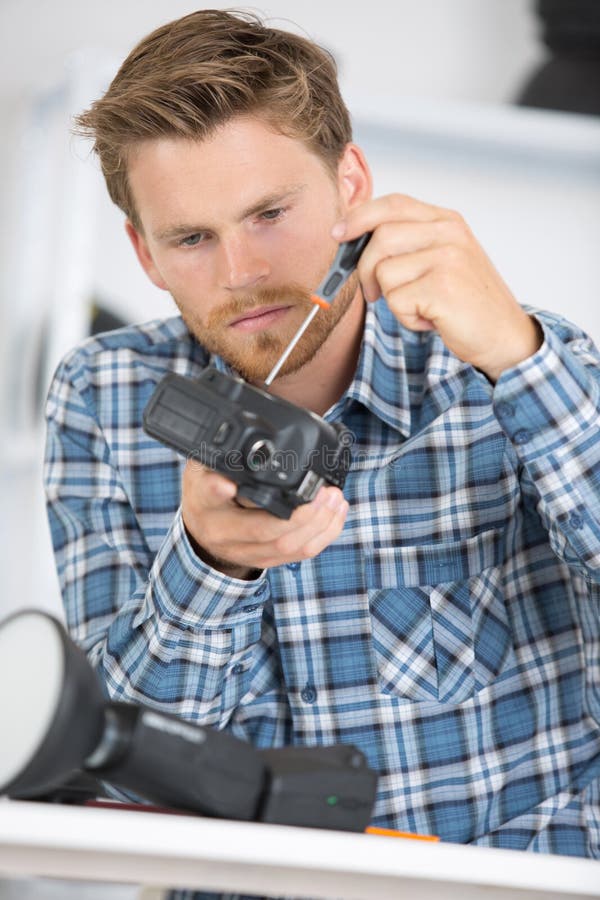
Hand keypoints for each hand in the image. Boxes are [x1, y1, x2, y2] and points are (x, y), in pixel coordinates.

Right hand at [181, 460, 348, 578]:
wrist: (202, 526)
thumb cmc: (208, 487)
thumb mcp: (204, 465)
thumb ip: (223, 454)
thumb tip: (248, 436)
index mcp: (203, 502)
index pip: (209, 495)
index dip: (218, 490)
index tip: (229, 485)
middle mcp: (221, 532)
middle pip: (263, 530)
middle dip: (302, 513)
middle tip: (324, 491)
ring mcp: (244, 551)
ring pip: (287, 546)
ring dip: (319, 524)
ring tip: (335, 498)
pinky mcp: (264, 560)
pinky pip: (298, 554)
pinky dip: (323, 535)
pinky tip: (335, 514)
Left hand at [333, 194, 542, 381]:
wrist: (504, 335)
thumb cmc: (467, 302)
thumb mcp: (442, 260)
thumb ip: (409, 243)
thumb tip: (353, 241)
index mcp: (447, 221)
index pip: (393, 203)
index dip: (359, 216)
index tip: (338, 233)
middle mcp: (449, 233)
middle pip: (380, 237)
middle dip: (365, 271)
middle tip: (373, 295)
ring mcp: (448, 258)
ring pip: (384, 272)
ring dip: (393, 300)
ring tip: (421, 307)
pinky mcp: (442, 287)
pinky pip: (396, 301)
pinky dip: (407, 319)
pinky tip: (432, 320)